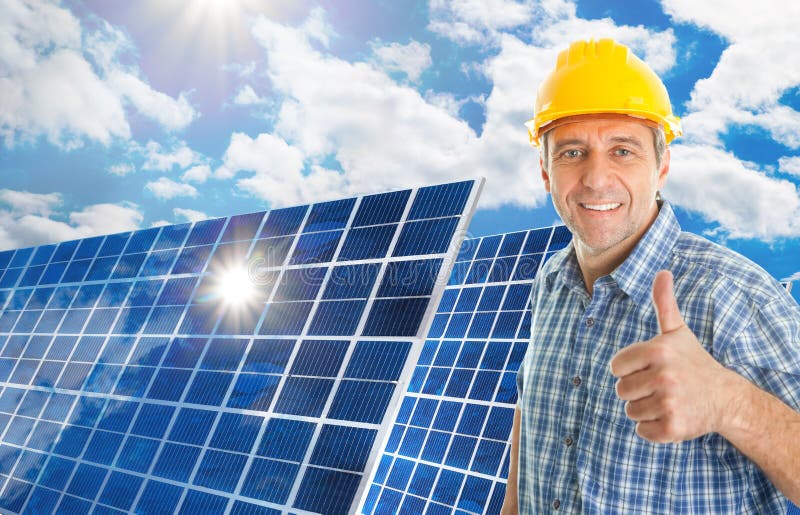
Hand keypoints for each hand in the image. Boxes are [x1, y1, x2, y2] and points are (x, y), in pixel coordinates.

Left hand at [609, 270, 737, 442]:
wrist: (726, 398)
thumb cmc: (693, 362)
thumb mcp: (677, 331)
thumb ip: (664, 303)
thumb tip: (662, 271)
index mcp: (657, 351)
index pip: (616, 367)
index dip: (630, 369)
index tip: (650, 368)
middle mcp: (663, 377)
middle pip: (621, 391)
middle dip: (637, 390)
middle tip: (661, 386)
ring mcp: (669, 403)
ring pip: (630, 411)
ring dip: (644, 409)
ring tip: (667, 400)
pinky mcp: (673, 428)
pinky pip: (642, 431)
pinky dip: (653, 428)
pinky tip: (671, 416)